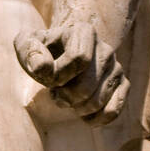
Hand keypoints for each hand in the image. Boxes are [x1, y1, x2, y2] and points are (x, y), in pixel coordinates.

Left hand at [13, 22, 127, 124]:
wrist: (60, 54)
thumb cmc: (41, 50)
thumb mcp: (26, 44)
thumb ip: (29, 51)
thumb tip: (42, 67)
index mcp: (84, 31)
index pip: (79, 58)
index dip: (59, 75)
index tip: (48, 79)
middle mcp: (105, 48)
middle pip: (88, 84)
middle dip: (66, 96)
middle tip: (56, 94)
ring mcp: (116, 67)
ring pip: (99, 100)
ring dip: (76, 108)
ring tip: (66, 99)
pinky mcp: (122, 85)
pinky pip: (113, 110)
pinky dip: (95, 119)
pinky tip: (82, 115)